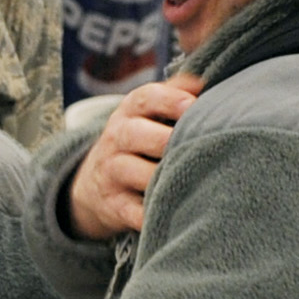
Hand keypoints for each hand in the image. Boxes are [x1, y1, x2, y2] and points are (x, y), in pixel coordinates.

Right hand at [65, 74, 201, 240]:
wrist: (94, 184)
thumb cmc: (139, 142)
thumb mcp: (147, 113)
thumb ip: (175, 93)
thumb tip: (203, 83)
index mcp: (129, 111)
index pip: (145, 97)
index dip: (170, 100)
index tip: (193, 106)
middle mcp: (116, 138)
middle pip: (137, 134)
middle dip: (167, 140)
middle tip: (198, 146)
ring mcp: (112, 172)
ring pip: (135, 172)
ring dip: (163, 177)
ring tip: (193, 178)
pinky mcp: (114, 205)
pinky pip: (134, 212)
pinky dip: (153, 214)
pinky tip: (178, 212)